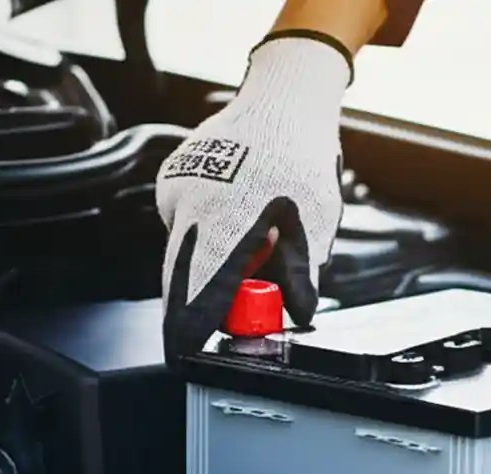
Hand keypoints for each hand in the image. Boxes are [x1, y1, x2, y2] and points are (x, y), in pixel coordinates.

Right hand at [156, 36, 349, 360]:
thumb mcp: (316, 222)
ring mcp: (177, 187)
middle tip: (229, 311)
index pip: (198, 290)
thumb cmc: (301, 158)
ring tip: (255, 239)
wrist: (282, 101)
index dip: (190, 328)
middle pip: (183, 274)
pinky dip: (207, 231)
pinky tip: (239, 213)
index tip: (182, 355)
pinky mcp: (173, 176)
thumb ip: (302, 274)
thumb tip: (297, 313)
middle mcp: (191, 202)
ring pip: (184, 247)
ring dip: (212, 260)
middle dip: (204, 299)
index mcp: (226, 219)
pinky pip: (184, 221)